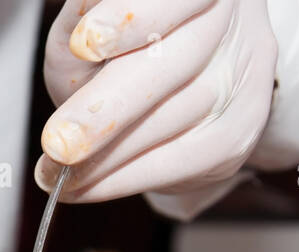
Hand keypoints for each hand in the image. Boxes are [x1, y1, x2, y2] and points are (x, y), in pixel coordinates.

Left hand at [37, 0, 277, 207]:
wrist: (170, 81)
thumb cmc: (121, 42)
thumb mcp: (89, 17)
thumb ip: (83, 15)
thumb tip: (79, 30)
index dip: (132, 18)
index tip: (83, 44)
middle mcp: (231, 18)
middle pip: (178, 62)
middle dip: (110, 109)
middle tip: (58, 143)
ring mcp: (244, 73)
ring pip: (177, 117)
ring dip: (106, 155)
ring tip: (53, 171)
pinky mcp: (240, 127)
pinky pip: (182, 160)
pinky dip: (123, 178)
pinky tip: (83, 187)